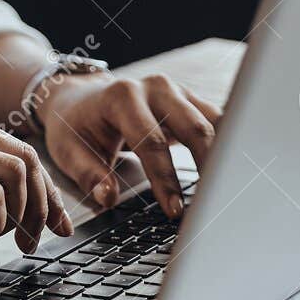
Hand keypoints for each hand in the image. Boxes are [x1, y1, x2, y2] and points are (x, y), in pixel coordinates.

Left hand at [37, 72, 220, 217]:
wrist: (79, 98)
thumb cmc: (74, 126)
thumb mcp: (68, 150)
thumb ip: (88, 174)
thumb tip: (108, 198)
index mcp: (122, 97)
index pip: (152, 142)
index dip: (165, 179)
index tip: (174, 210)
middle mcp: (155, 88)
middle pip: (195, 127)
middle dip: (207, 168)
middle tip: (211, 204)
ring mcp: (176, 91)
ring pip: (214, 122)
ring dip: (224, 156)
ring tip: (228, 191)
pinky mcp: (189, 100)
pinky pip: (217, 122)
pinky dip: (226, 147)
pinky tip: (232, 172)